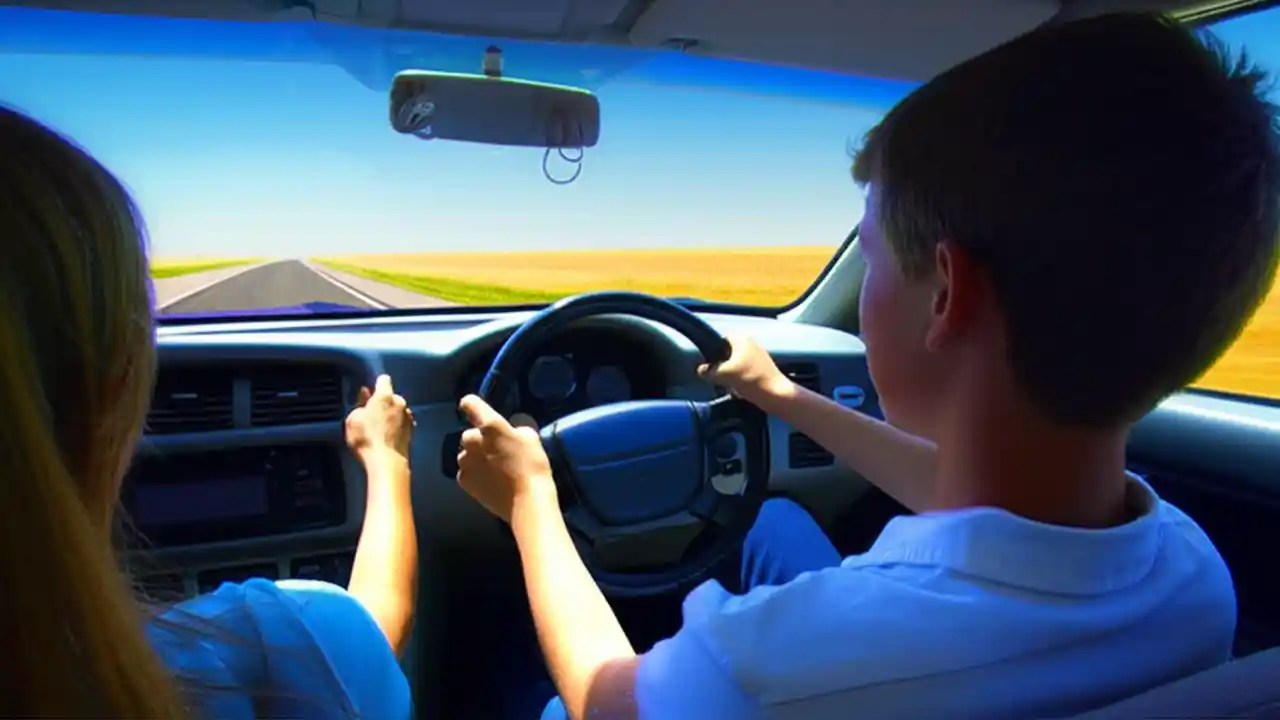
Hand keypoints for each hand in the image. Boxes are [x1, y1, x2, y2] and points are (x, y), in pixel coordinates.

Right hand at [346, 374, 414, 467]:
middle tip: (369, 414)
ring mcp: (408, 418)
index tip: (368, 392)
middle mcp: (401, 403)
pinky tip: (385, 437)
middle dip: (382, 403)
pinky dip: (394, 427)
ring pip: (397, 411)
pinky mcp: (412, 432)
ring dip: (389, 416)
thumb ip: (360, 404)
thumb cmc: (366, 438)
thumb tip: (365, 394)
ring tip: (376, 429)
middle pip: (391, 397)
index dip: (375, 385)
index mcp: (386, 395)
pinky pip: (401, 424)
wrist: (386, 462)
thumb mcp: (353, 418)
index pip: (383, 380)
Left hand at [456, 394, 554, 522]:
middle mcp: (472, 441)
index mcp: (489, 426)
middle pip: (470, 434)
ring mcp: (465, 462)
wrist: (526, 502)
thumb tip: (512, 426)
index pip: (470, 403)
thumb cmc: (532, 466)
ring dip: (477, 457)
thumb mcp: (532, 437)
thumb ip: (517, 426)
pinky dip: (475, 474)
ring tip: (495, 469)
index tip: (477, 410)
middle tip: (498, 450)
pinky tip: (490, 481)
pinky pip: (466, 472)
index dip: (473, 405)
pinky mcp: (464, 481)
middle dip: (480, 440)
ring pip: (467, 454)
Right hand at [697, 333, 791, 402]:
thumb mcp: (723, 374)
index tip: (709, 364)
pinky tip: (738, 388)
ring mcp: (758, 356)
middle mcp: (750, 343)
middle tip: (717, 375)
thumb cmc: (750, 379)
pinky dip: (739, 378)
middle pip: (727, 352)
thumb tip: (700, 370)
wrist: (775, 394)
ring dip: (729, 373)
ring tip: (728, 384)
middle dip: (721, 364)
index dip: (713, 350)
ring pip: (735, 363)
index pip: (721, 338)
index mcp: (742, 338)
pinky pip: (744, 371)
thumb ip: (708, 371)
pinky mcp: (762, 368)